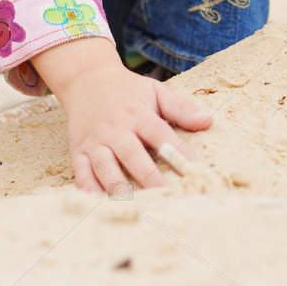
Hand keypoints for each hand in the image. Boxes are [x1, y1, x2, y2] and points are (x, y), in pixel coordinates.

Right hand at [33, 38, 212, 193]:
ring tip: (135, 207)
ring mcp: (95, 141)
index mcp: (138, 114)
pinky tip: (98, 203)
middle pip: (133, 155)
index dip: (178, 154)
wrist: (86, 78)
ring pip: (106, 167)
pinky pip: (81, 172)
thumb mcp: (156, 91)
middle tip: (167, 197)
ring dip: (119, 187)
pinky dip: (88, 188)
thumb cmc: (128, 90)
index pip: (160, 135)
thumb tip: (208, 121)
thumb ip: (181, 108)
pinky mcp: (78, 150)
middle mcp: (115, 129)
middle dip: (149, 177)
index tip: (195, 171)